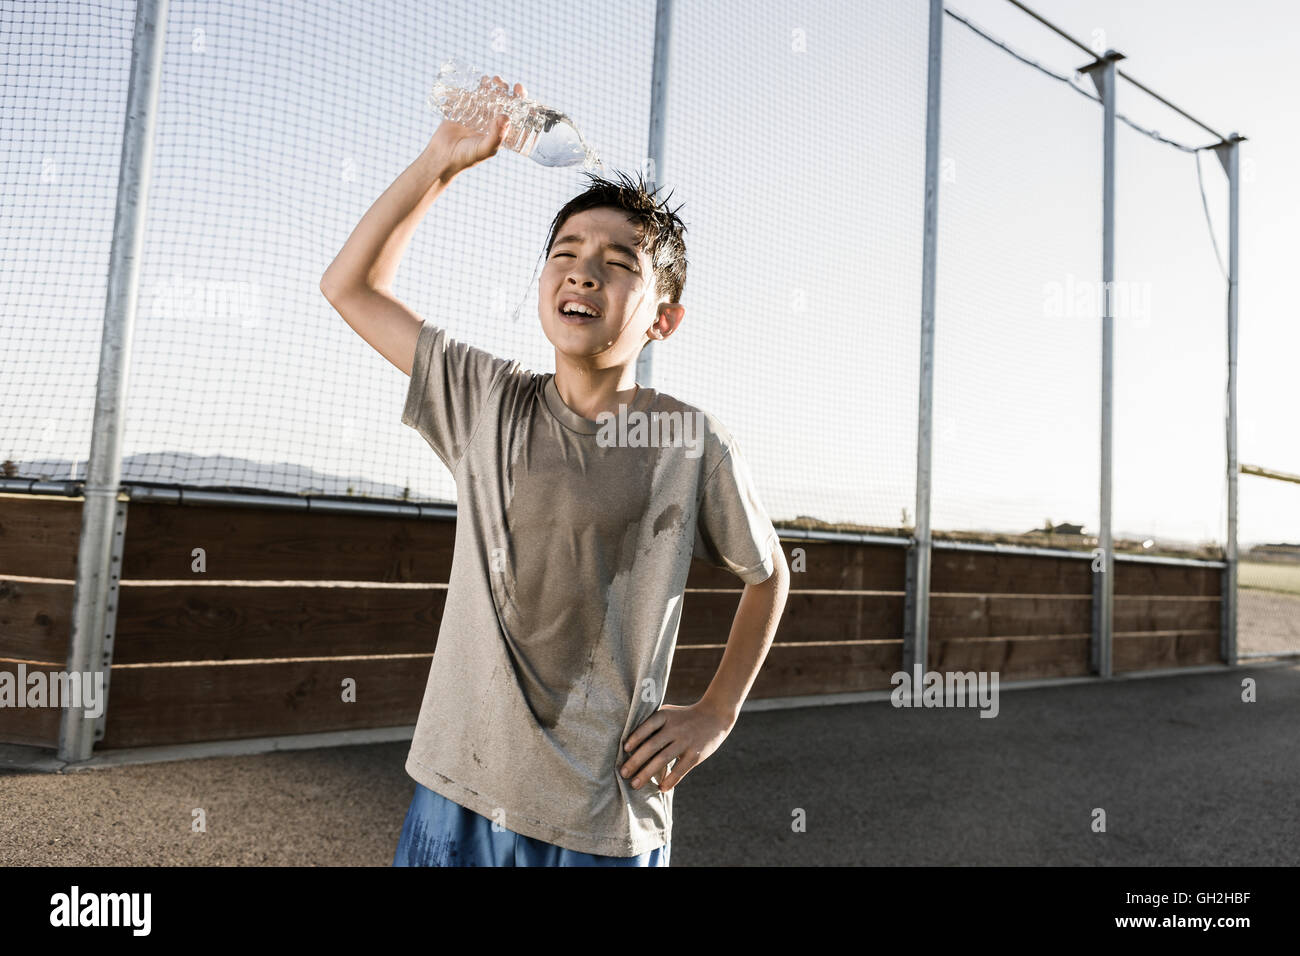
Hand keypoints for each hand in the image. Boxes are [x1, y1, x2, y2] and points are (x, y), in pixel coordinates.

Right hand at [428, 75, 525, 172]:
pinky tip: (478, 80)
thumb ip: (497, 136)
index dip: (520, 100)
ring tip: (491, 80)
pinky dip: (474, 85)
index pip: (515, 112)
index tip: (519, 90)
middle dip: (504, 88)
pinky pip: (470, 93)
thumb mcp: (485, 149)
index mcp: (500, 129)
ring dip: (491, 84)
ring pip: (487, 94)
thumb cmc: (467, 156)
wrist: (443, 156)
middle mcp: (490, 120)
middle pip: (502, 99)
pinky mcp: (462, 108)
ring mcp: (476, 112)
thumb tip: (505, 116)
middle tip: (501, 83)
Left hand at [620, 701, 734, 792]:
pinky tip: (661, 788)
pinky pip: (680, 770)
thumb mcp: (668, 712)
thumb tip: (629, 744)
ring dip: (647, 774)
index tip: (625, 749)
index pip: (647, 726)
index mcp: (665, 715)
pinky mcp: (696, 755)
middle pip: (652, 746)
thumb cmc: (684, 716)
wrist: (715, 716)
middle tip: (623, 774)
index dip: (635, 737)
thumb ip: (652, 724)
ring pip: (663, 760)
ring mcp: (686, 742)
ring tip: (635, 784)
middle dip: (635, 761)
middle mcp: (675, 728)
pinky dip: (670, 780)